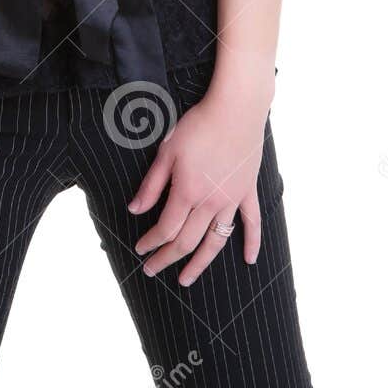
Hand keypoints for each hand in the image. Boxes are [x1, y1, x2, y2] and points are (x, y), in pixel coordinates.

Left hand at [127, 88, 268, 284]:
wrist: (236, 109)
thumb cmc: (198, 125)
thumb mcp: (166, 151)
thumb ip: (152, 185)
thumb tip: (135, 209)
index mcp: (187, 193)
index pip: (165, 229)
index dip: (151, 243)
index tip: (140, 250)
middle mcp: (210, 203)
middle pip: (186, 241)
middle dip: (167, 258)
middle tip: (152, 270)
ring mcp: (232, 200)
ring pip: (215, 242)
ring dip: (200, 263)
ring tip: (186, 278)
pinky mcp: (247, 192)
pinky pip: (252, 223)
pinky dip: (252, 243)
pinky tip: (249, 260)